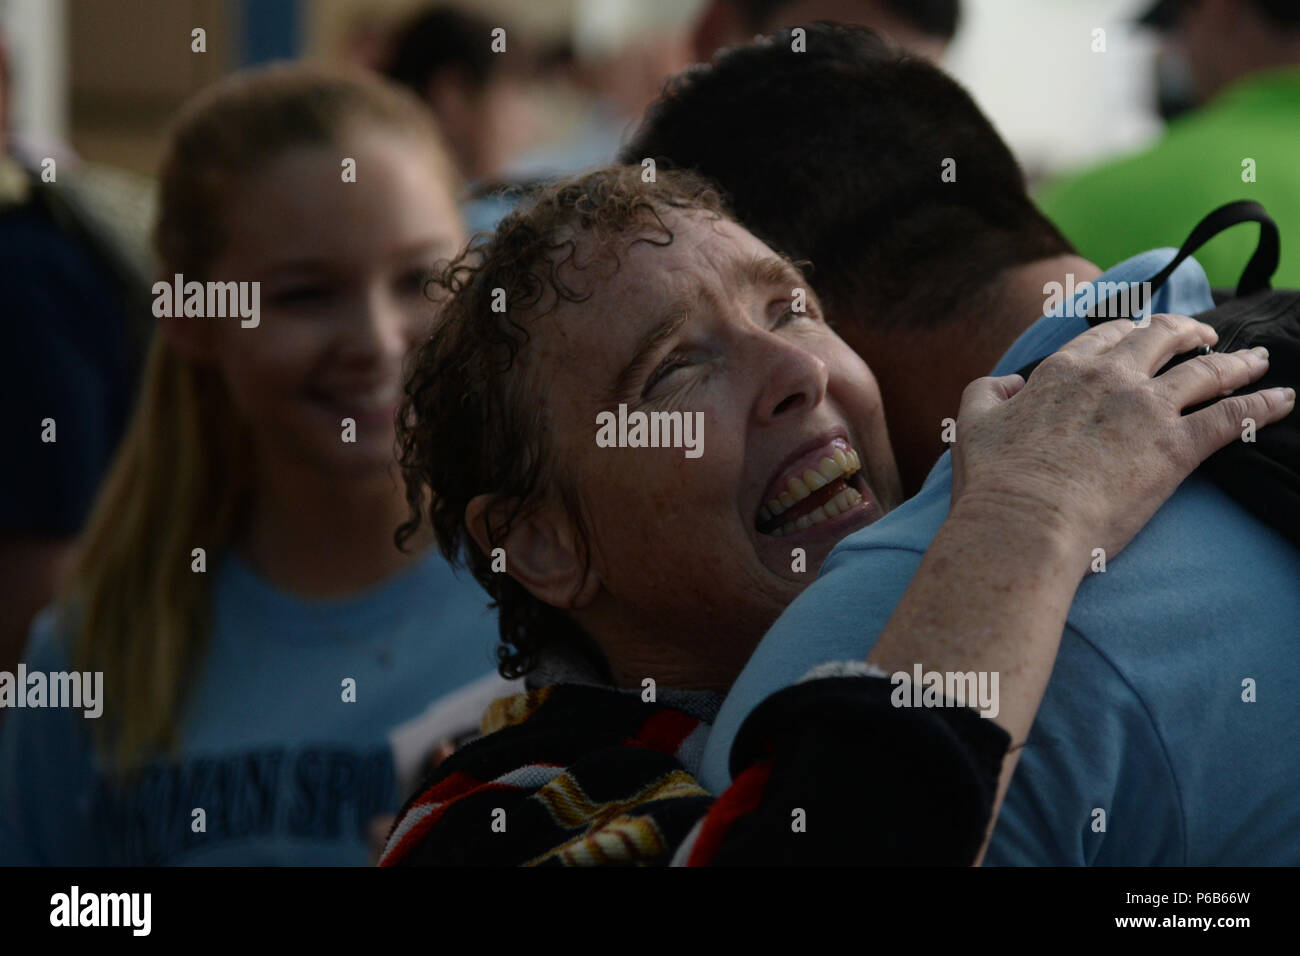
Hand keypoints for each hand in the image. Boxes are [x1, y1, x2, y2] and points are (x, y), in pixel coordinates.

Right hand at [950, 314, 1293, 571]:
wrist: (1025, 525)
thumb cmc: (995, 483)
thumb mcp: (972, 424)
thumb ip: (986, 392)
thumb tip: (1006, 383)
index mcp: (1064, 370)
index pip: (1106, 336)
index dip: (1129, 332)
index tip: (1143, 334)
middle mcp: (1111, 378)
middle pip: (1162, 339)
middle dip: (1188, 332)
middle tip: (1205, 336)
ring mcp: (1147, 409)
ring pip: (1205, 372)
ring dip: (1236, 363)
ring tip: (1258, 361)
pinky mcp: (1176, 446)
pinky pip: (1232, 417)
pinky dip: (1262, 406)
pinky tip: (1284, 400)